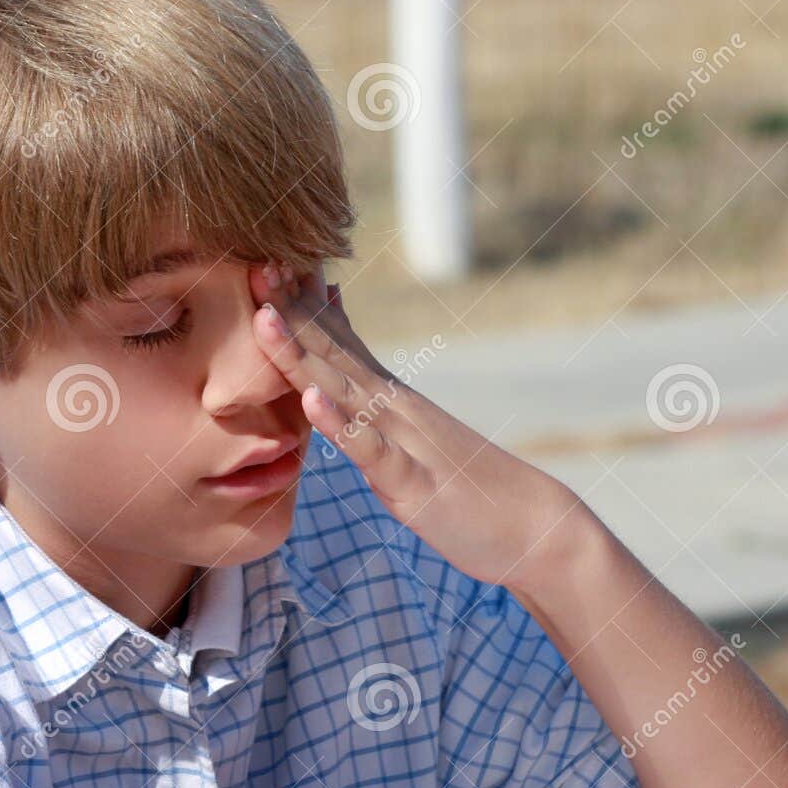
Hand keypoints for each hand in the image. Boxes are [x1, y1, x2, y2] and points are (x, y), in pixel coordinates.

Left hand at [248, 262, 589, 590]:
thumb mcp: (415, 440)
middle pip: (333, 355)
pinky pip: (371, 452)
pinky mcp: (413, 483)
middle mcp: (396, 409)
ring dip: (302, 357)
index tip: (260, 265)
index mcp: (391, 401)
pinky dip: (340, 426)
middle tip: (252, 263)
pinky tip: (312, 403)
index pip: (338, 344)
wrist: (535, 524)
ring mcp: (405, 442)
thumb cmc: (473, 489)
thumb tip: (349, 379)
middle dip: (288, 313)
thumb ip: (380, 406)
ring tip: (264, 320)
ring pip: (344, 393)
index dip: (297, 307)